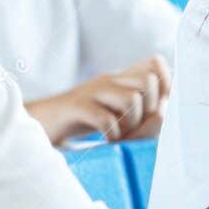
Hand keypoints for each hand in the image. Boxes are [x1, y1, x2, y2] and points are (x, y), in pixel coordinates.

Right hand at [29, 55, 171, 143]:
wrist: (40, 122)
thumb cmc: (82, 122)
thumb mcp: (115, 114)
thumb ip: (140, 114)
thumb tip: (164, 113)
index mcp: (120, 78)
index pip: (155, 68)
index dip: (168, 87)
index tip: (161, 111)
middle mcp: (109, 79)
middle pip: (149, 82)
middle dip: (150, 112)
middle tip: (137, 131)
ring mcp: (92, 90)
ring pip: (132, 100)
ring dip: (132, 125)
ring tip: (120, 137)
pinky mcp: (77, 106)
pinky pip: (107, 119)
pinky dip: (112, 134)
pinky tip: (107, 140)